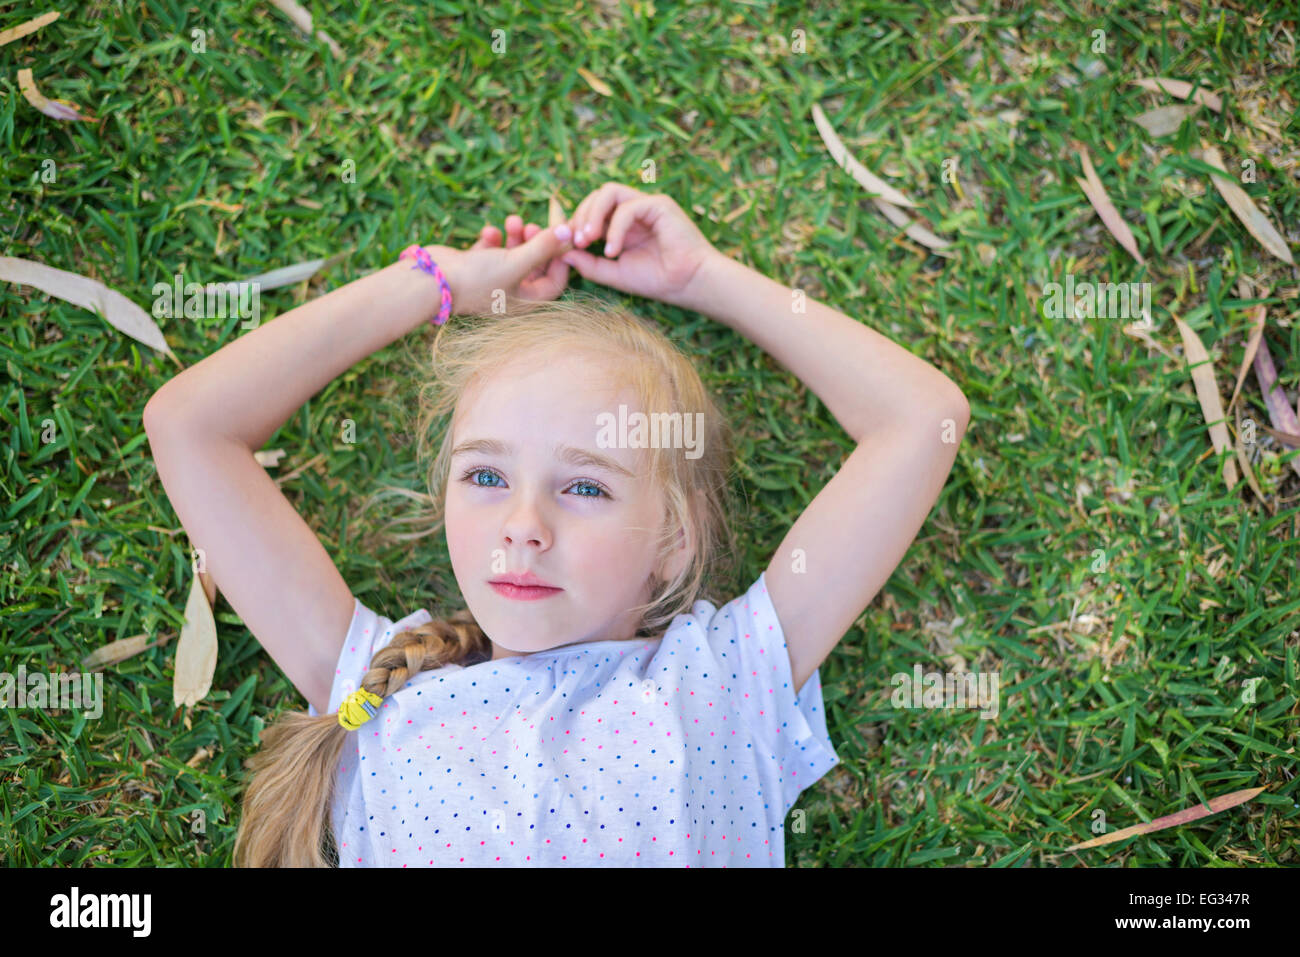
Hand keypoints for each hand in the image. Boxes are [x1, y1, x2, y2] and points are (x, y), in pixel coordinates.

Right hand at [419, 211, 573, 316]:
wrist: (431, 282)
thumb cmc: (477, 279)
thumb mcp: (516, 262)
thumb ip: (544, 247)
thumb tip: (570, 231)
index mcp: (526, 302)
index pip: (555, 281)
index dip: (561, 257)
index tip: (561, 236)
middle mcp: (511, 295)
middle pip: (535, 266)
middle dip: (536, 243)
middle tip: (533, 225)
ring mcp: (492, 281)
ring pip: (513, 255)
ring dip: (515, 236)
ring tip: (512, 220)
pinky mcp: (474, 269)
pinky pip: (491, 252)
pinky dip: (493, 239)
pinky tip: (489, 231)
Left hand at [560, 183, 723, 309]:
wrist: (690, 284)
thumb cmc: (658, 280)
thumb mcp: (615, 274)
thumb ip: (589, 264)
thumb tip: (562, 253)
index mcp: (624, 224)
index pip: (593, 209)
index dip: (576, 222)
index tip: (566, 243)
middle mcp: (635, 210)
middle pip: (597, 196)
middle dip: (581, 216)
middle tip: (576, 241)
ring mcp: (647, 205)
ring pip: (609, 192)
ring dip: (593, 214)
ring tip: (587, 239)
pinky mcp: (659, 205)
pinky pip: (628, 207)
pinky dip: (615, 227)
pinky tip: (613, 250)